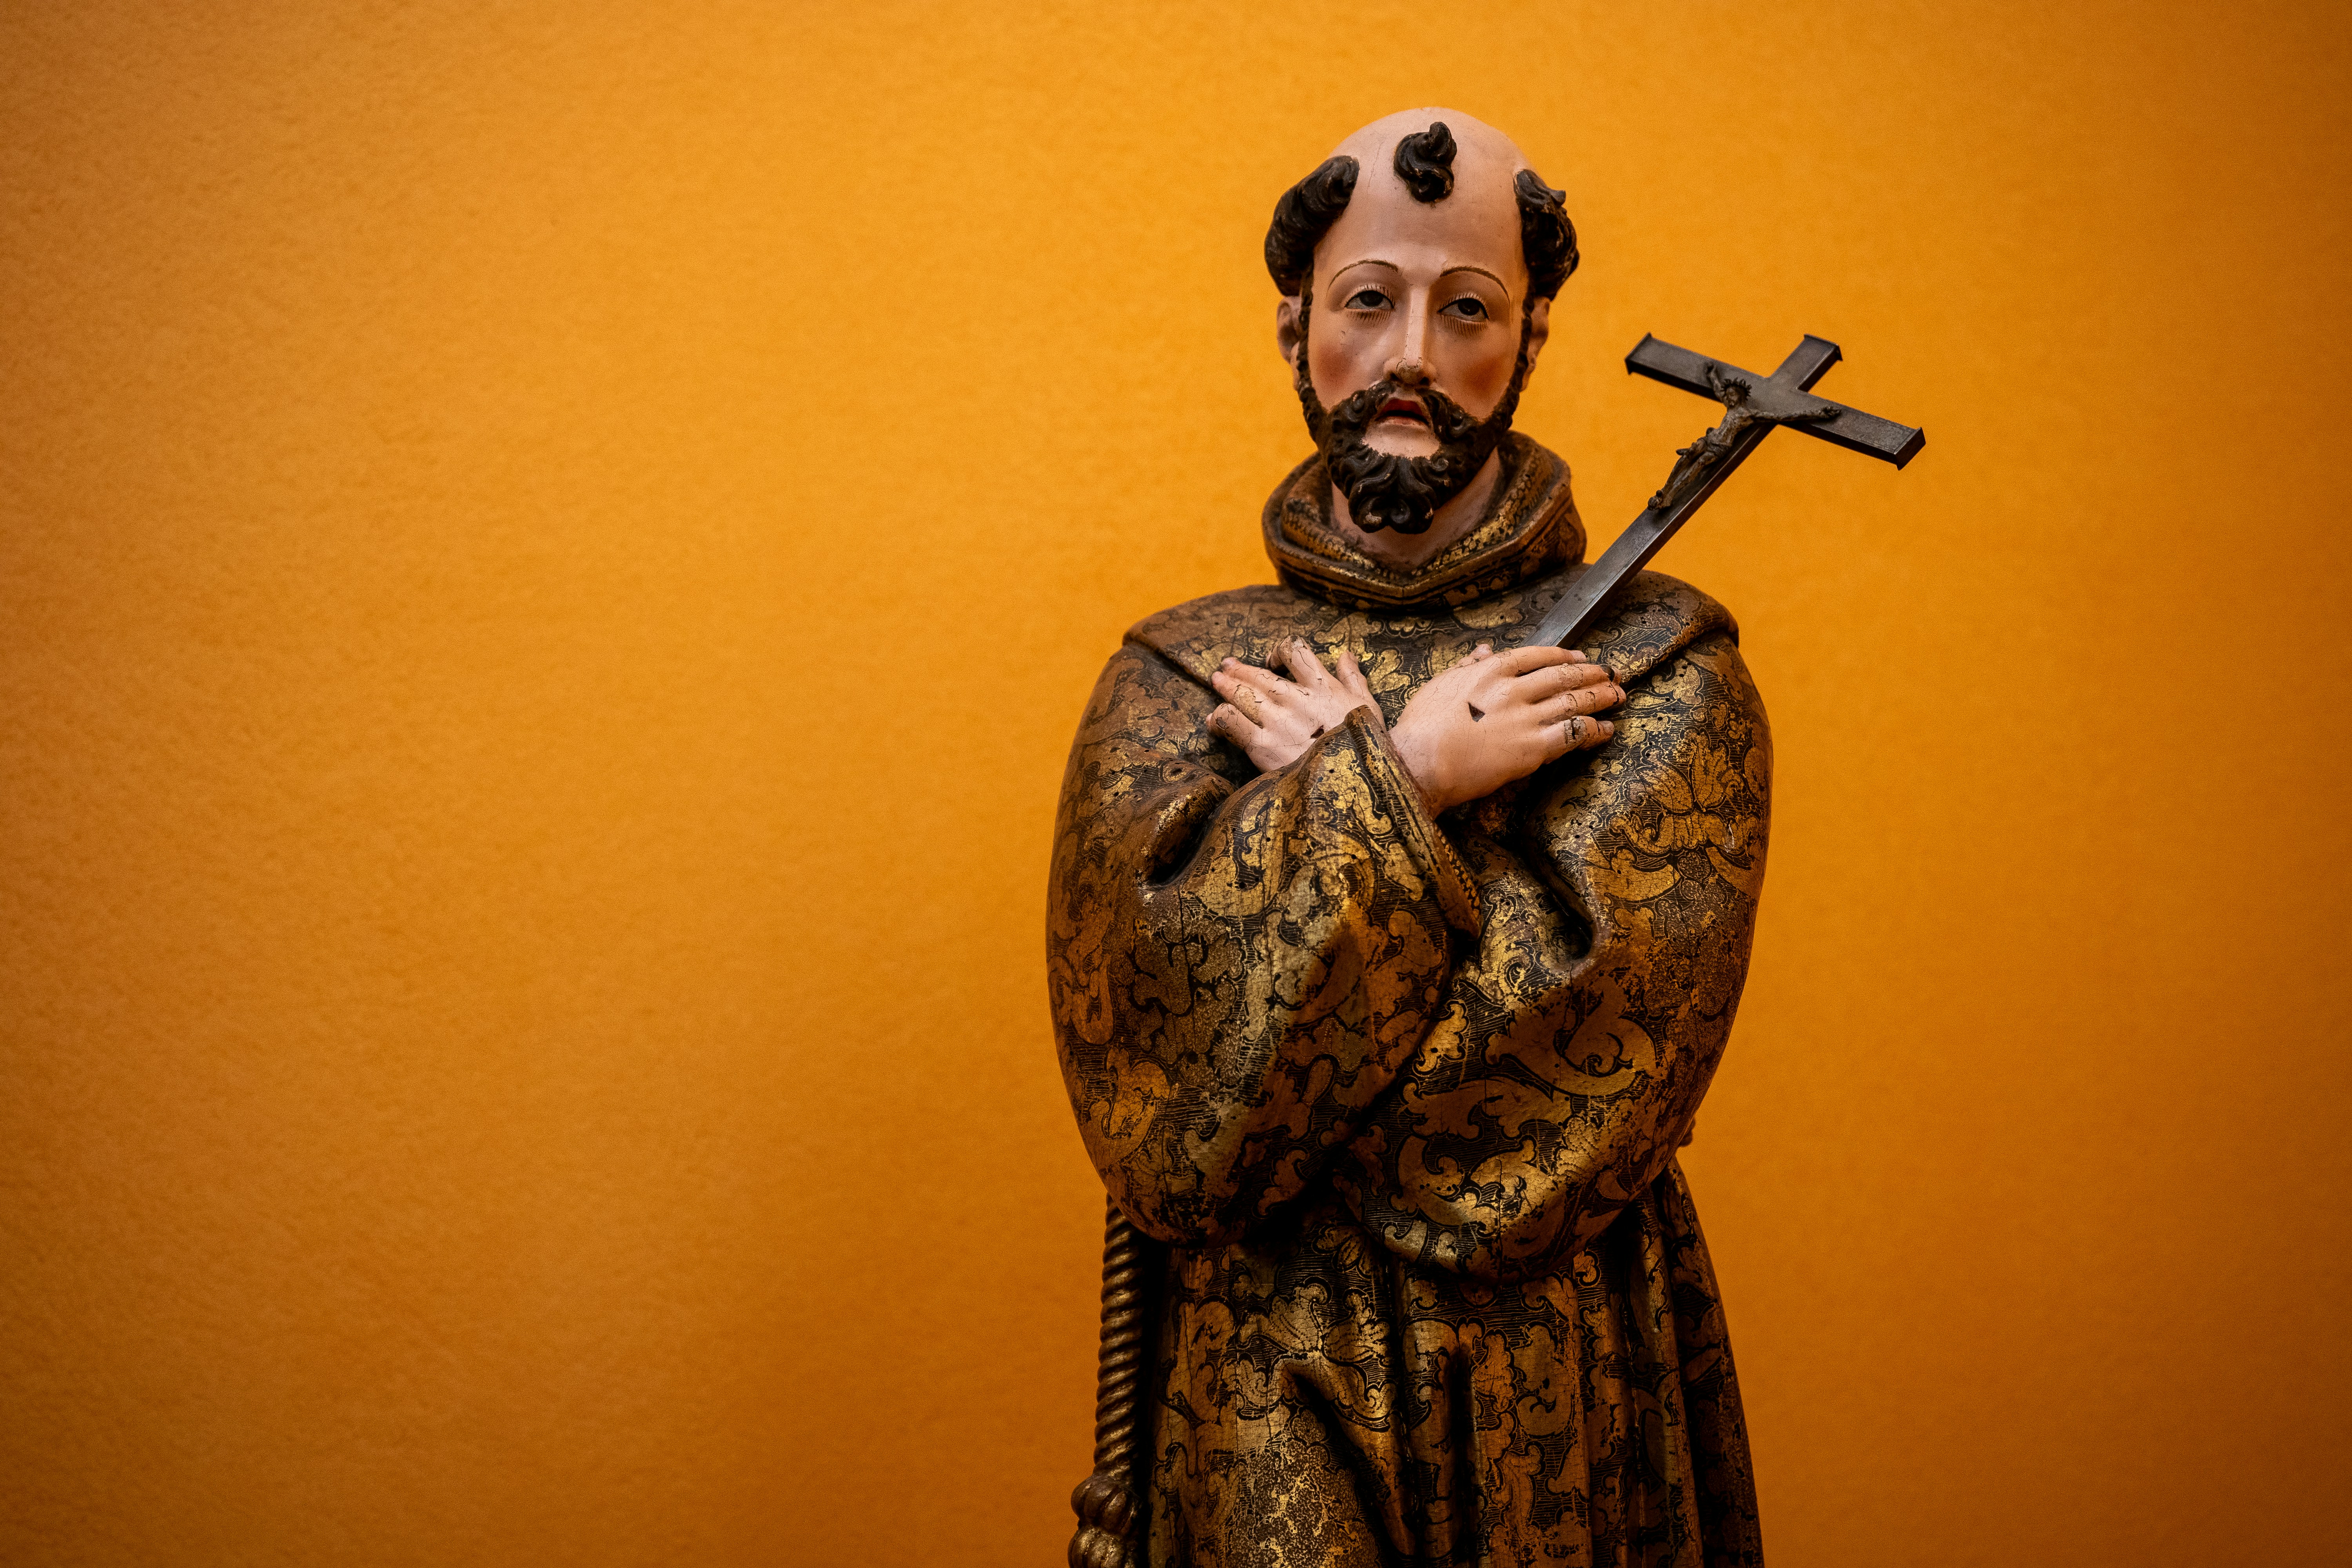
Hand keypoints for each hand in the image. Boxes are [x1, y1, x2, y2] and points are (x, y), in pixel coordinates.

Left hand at [1207, 638, 1382, 773]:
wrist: (1351, 787)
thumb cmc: (1364, 747)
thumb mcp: (1368, 710)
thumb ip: (1354, 679)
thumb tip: (1345, 655)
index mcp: (1323, 688)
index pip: (1295, 651)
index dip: (1279, 651)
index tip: (1273, 661)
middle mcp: (1297, 700)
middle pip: (1259, 675)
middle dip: (1239, 669)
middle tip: (1226, 666)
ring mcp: (1278, 722)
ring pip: (1241, 695)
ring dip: (1226, 686)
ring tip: (1217, 681)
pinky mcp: (1262, 746)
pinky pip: (1232, 722)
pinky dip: (1220, 718)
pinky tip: (1215, 719)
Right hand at [1388, 643, 1622, 814]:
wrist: (1419, 762)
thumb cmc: (1421, 727)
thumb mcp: (1440, 685)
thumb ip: (1468, 665)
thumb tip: (1485, 649)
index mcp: (1490, 671)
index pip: (1537, 655)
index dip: (1565, 656)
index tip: (1581, 659)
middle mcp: (1513, 690)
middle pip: (1562, 676)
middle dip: (1592, 675)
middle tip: (1610, 675)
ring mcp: (1525, 719)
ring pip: (1573, 702)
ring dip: (1600, 698)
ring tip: (1618, 696)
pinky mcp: (1532, 749)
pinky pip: (1573, 734)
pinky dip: (1594, 730)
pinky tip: (1606, 730)